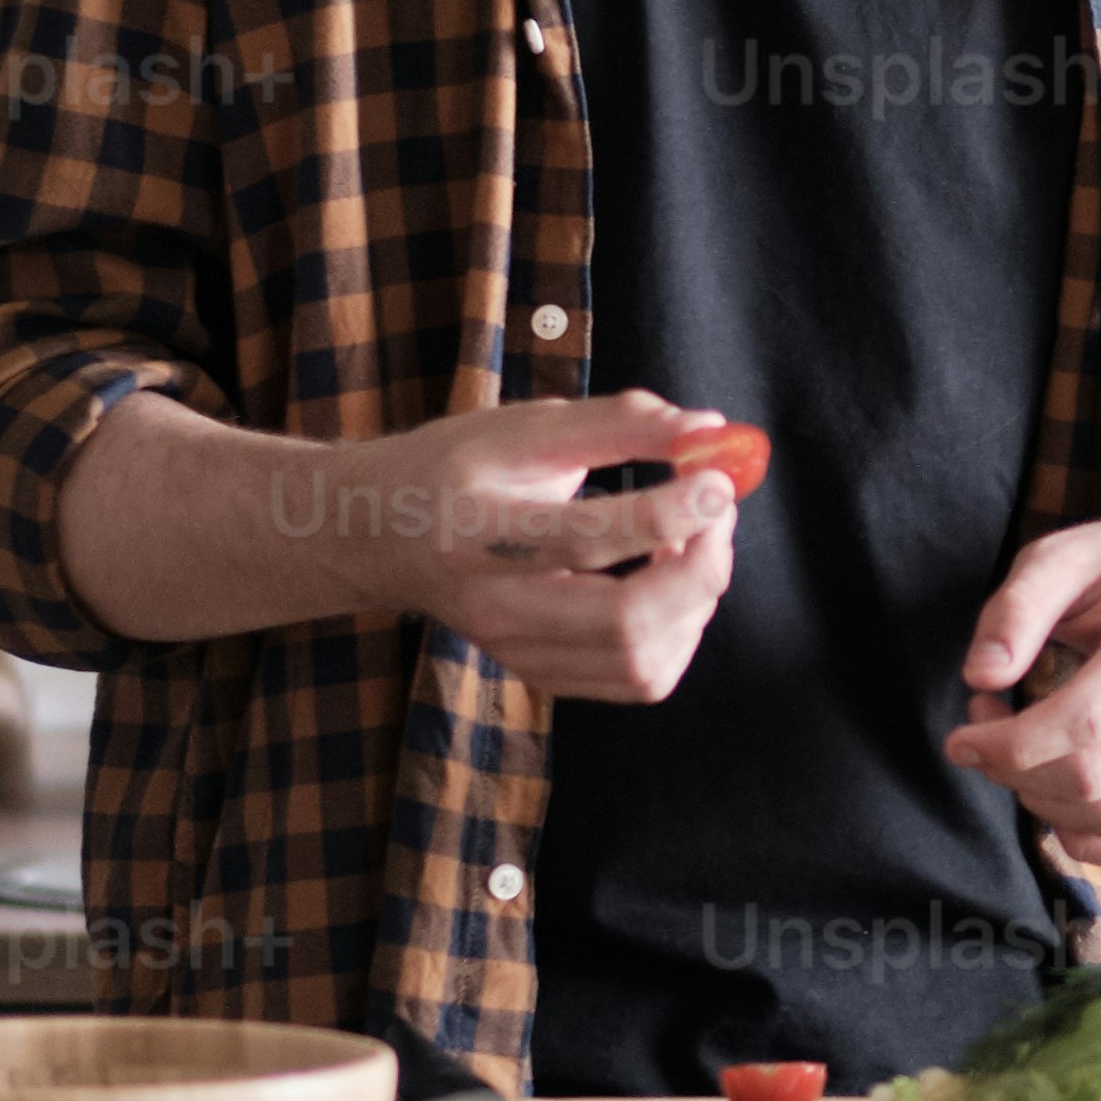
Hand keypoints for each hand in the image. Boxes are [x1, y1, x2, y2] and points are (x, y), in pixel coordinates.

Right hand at [372, 390, 746, 700]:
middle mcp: (493, 605)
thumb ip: (618, 422)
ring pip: (642, 661)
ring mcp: (516, 652)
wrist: (383, 537)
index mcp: (476, 529)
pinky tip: (665, 581)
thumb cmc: (459, 468)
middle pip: (623, 621)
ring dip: (695, 601)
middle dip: (699, 568)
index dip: (669, 512)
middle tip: (717, 513)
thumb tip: (709, 427)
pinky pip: (639, 678)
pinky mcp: (541, 676)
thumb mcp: (525, 426)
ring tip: (688, 543)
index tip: (717, 479)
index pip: (585, 538)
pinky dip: (679, 631)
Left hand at [947, 502, 1100, 875]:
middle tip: (986, 738)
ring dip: (1044, 807)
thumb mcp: (1067, 554)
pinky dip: (1088, 844)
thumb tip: (979, 677)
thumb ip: (1016, 609)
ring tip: (1020, 760)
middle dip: (1016, 774)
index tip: (960, 739)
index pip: (1082, 724)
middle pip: (1094, 779)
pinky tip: (1057, 803)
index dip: (1007, 746)